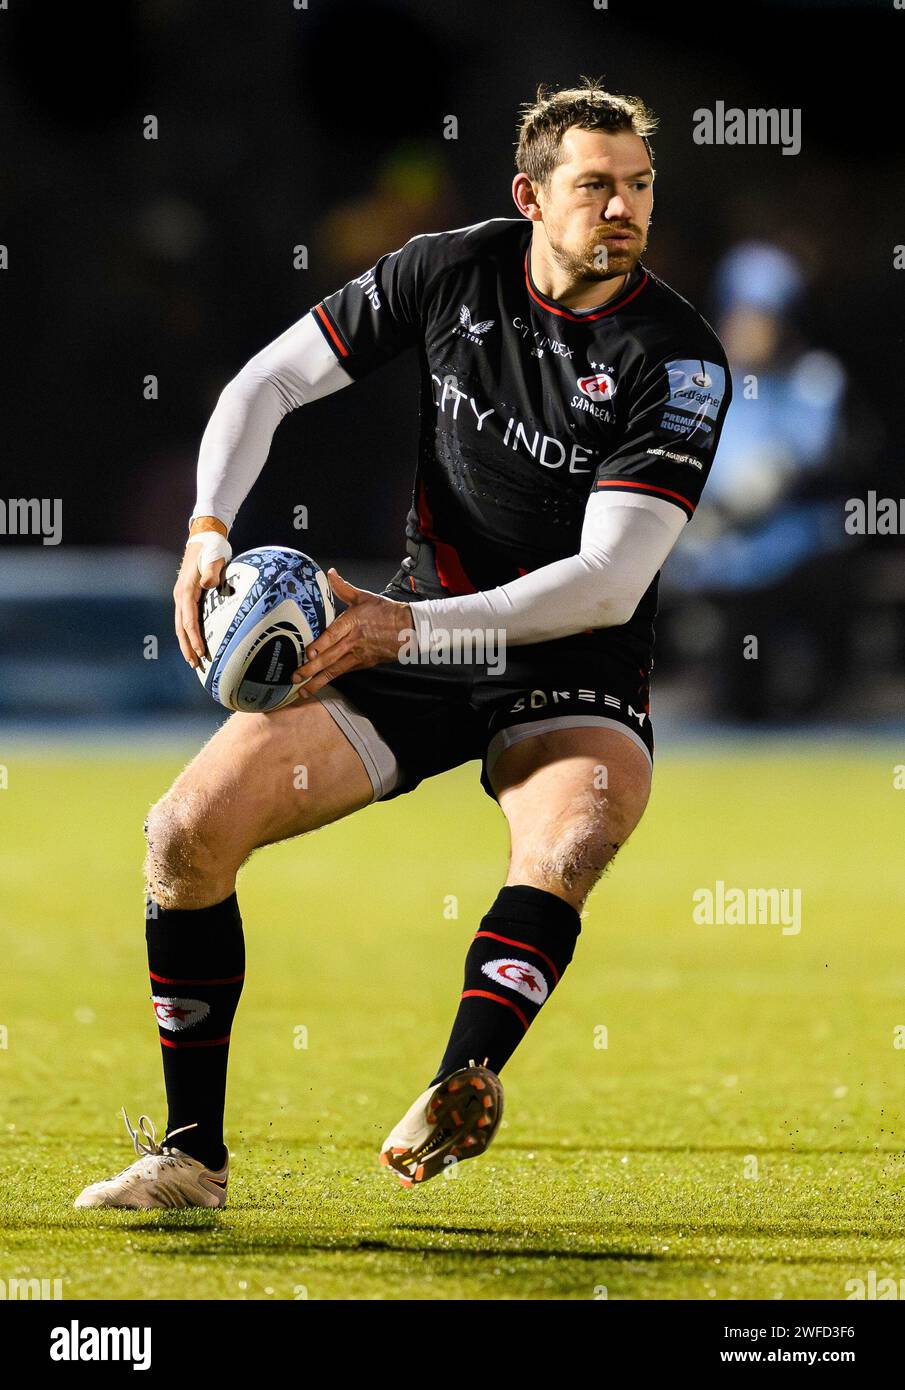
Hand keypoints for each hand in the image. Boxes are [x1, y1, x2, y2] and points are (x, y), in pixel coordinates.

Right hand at [173, 539, 227, 668]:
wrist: (204, 538)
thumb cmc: (211, 548)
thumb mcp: (214, 557)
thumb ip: (212, 571)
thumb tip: (208, 585)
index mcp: (186, 590)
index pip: (189, 619)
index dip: (194, 637)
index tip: (201, 652)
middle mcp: (180, 595)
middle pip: (181, 627)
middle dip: (187, 647)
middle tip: (195, 665)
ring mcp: (182, 597)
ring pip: (181, 625)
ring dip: (186, 643)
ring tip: (194, 660)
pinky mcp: (187, 597)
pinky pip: (186, 619)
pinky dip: (189, 634)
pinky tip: (194, 644)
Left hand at [292, 568, 412, 697]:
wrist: (408, 629)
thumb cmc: (386, 612)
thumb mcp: (364, 597)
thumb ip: (343, 588)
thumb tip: (330, 573)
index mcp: (352, 623)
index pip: (334, 635)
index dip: (321, 645)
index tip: (308, 653)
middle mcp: (353, 641)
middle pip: (330, 657)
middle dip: (311, 669)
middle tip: (295, 677)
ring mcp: (358, 655)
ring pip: (335, 670)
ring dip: (318, 681)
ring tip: (302, 690)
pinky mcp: (363, 664)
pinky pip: (343, 672)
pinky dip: (330, 680)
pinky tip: (318, 686)